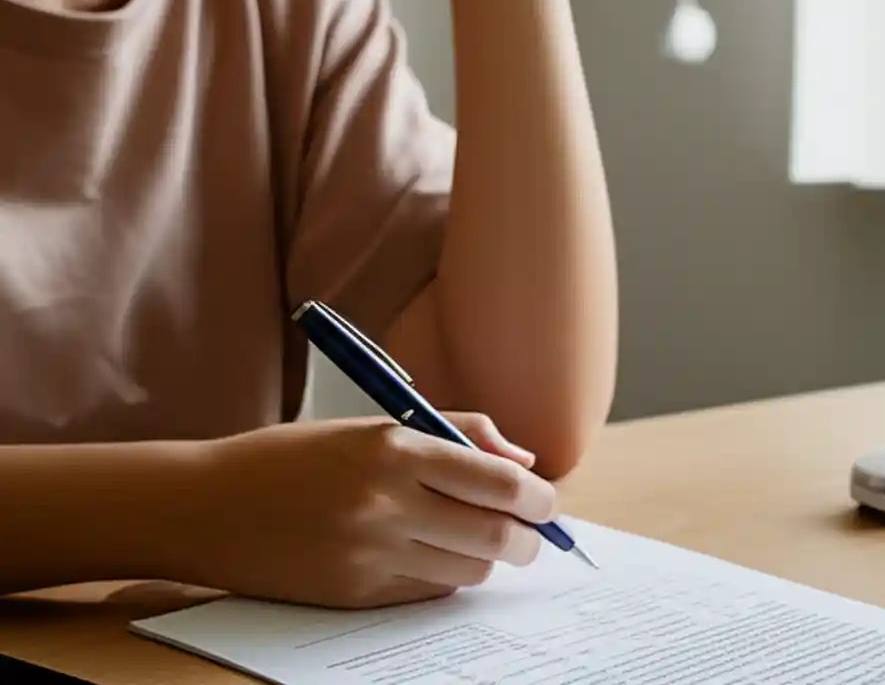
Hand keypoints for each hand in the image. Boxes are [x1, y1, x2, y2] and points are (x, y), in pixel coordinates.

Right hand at [176, 414, 555, 608]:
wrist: (205, 507)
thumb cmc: (294, 458)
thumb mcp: (373, 424)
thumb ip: (457, 433)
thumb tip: (523, 461)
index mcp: (393, 447)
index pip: (498, 482)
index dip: (537, 497)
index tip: (545, 501)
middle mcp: (385, 502)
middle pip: (496, 535)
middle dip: (528, 538)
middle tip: (531, 534)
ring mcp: (369, 554)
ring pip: (469, 570)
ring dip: (487, 558)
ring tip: (475, 541)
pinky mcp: (355, 594)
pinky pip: (430, 592)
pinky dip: (446, 576)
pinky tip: (430, 556)